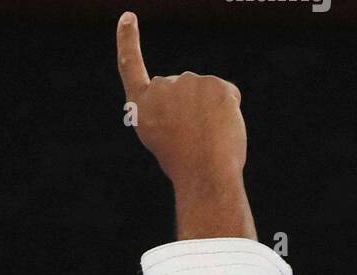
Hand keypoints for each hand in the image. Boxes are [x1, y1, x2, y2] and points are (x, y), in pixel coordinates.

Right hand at [116, 11, 255, 238]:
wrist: (204, 175)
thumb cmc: (184, 165)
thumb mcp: (165, 138)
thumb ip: (172, 111)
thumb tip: (200, 99)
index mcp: (141, 106)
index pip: (130, 66)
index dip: (128, 41)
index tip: (128, 18)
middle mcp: (162, 88)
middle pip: (180, 89)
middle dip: (190, 107)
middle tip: (190, 138)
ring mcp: (189, 83)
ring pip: (204, 93)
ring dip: (209, 111)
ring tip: (205, 138)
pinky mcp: (216, 84)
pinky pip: (226, 96)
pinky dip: (228, 112)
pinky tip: (221, 129)